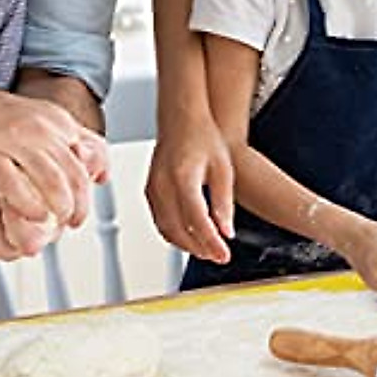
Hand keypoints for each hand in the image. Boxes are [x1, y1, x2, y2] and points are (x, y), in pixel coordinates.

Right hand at [0, 85, 96, 227]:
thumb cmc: (7, 118)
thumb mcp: (50, 122)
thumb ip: (79, 144)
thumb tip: (103, 174)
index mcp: (58, 122)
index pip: (86, 160)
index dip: (87, 190)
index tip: (81, 209)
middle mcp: (39, 129)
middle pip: (72, 173)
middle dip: (77, 204)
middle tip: (72, 221)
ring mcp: (13, 139)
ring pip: (49, 178)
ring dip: (59, 206)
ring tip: (56, 222)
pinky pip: (11, 182)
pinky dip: (26, 203)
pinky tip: (33, 215)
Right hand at [145, 113, 233, 262]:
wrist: (181, 120)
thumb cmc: (203, 137)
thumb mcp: (223, 168)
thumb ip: (224, 202)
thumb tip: (227, 231)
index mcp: (183, 176)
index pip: (197, 220)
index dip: (211, 242)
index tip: (225, 255)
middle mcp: (163, 184)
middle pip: (179, 229)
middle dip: (200, 248)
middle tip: (219, 256)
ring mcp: (152, 188)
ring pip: (166, 230)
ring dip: (186, 245)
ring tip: (208, 250)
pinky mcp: (149, 192)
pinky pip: (159, 221)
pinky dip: (174, 235)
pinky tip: (190, 238)